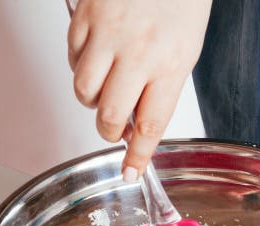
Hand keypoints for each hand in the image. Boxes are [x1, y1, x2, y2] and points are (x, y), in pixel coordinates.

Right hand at [67, 0, 211, 180]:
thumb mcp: (187, 44)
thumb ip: (164, 83)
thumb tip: (141, 118)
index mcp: (172, 62)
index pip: (151, 123)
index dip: (138, 155)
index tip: (131, 173)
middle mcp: (138, 52)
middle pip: (110, 116)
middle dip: (110, 130)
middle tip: (115, 126)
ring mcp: (108, 34)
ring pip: (84, 91)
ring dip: (93, 98)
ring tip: (107, 83)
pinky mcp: (84, 17)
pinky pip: (72, 59)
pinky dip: (81, 64)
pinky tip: (96, 52)